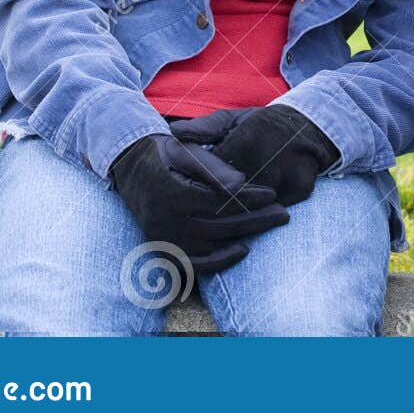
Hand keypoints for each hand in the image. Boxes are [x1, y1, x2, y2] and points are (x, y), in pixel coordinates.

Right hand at [108, 133, 289, 274]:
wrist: (130, 165)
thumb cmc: (165, 152)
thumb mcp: (187, 149)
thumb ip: (213, 168)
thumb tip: (241, 183)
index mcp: (173, 194)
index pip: (220, 202)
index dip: (250, 199)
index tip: (272, 193)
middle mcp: (165, 221)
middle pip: (220, 226)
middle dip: (256, 220)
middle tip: (283, 214)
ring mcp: (162, 238)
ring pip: (211, 246)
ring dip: (244, 237)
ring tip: (270, 225)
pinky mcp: (162, 248)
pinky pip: (193, 264)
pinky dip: (219, 261)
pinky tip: (242, 250)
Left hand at [170, 105, 339, 206]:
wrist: (309, 129)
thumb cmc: (261, 125)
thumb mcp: (233, 120)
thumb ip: (204, 128)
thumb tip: (173, 132)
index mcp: (248, 138)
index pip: (215, 170)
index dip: (201, 182)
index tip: (189, 189)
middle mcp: (269, 156)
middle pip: (232, 193)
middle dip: (215, 201)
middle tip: (198, 210)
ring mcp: (287, 174)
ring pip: (252, 205)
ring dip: (236, 211)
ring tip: (217, 219)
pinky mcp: (300, 188)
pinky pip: (273, 208)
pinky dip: (260, 211)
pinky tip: (248, 214)